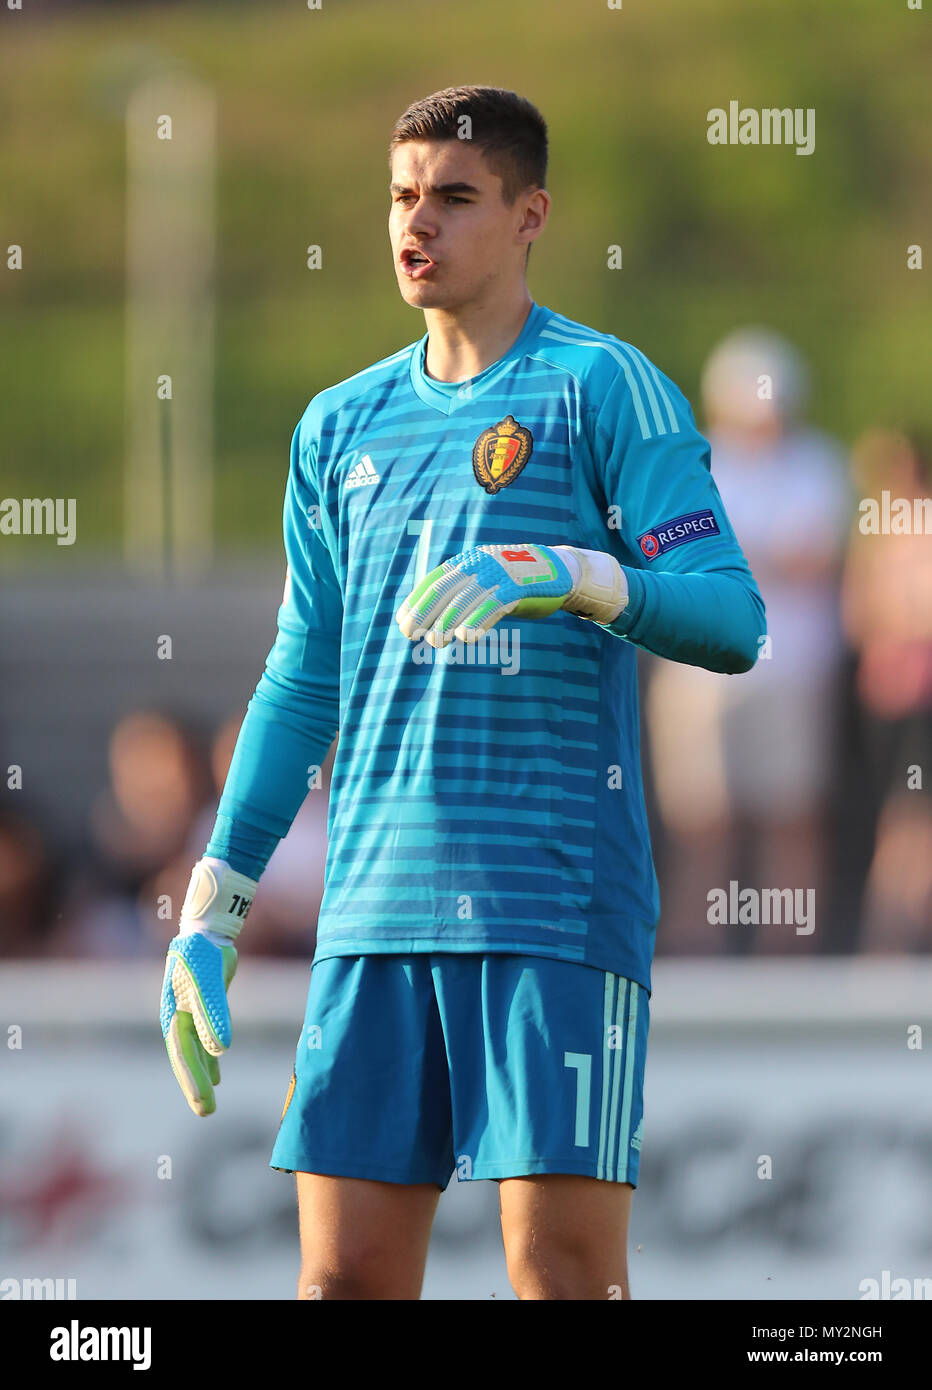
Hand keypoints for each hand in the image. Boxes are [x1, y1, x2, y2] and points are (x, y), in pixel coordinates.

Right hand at [160, 932, 236, 1116]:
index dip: (193, 1081)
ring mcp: (190, 1016)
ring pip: (196, 1054)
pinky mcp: (204, 1010)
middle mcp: (178, 1020)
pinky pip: (205, 1041)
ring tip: (210, 1104)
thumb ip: (213, 1016)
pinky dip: (211, 1059)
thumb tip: (220, 1050)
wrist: (206, 932)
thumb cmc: (203, 955)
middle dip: (195, 1087)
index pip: (183, 1056)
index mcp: (173, 1016)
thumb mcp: (208, 984)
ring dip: (202, 1078)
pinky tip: (217, 1076)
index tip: (205, 1103)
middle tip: (207, 1113)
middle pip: (186, 1059)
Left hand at [395, 542, 627, 648]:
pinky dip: (478, 621)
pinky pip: (493, 605)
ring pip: (466, 598)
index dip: (416, 602)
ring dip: (448, 621)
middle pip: (445, 589)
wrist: (560, 571)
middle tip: (411, 635)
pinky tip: (467, 638)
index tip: (402, 623)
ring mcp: (499, 573)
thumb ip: (464, 596)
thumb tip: (433, 621)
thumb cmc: (517, 583)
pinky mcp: (518, 586)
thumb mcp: (487, 584)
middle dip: (425, 612)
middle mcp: (480, 563)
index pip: (434, 580)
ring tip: (436, 642)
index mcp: (468, 561)